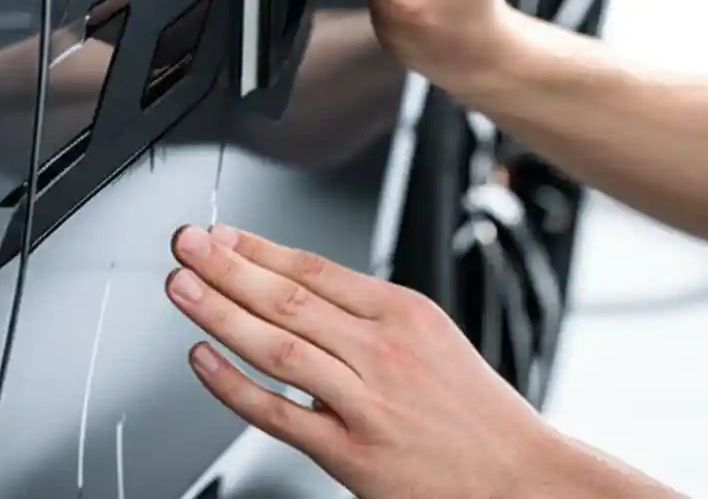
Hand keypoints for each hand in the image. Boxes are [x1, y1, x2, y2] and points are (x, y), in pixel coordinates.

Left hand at [165, 224, 554, 498]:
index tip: (219, 234)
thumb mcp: (432, 337)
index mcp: (403, 313)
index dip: (257, 248)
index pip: (313, 269)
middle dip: (227, 266)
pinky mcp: (351, 452)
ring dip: (221, 313)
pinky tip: (202, 360)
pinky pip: (278, 414)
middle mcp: (382, 352)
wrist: (524, 480)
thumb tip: (295, 287)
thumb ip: (367, 314)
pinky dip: (234, 386)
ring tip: (182, 287)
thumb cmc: (476, 413)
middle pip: (288, 299)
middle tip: (185, 244)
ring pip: (278, 347)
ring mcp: (364, 403)